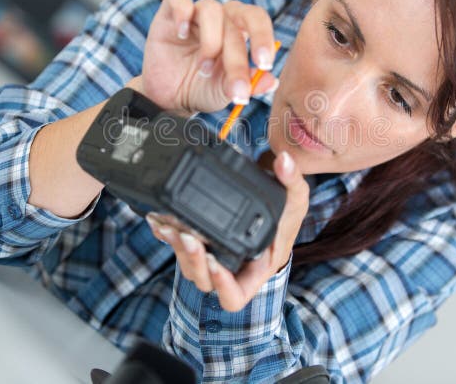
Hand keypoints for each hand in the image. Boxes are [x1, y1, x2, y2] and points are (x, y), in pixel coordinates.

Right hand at [140, 0, 279, 114]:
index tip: (264, 65)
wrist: (168, 97)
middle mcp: (221, 17)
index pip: (258, 20)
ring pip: (211, 9)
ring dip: (211, 42)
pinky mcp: (168, 13)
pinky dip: (181, 12)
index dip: (263, 37)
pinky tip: (181, 34)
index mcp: (240, 31)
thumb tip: (272, 81)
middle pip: (240, 14)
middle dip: (239, 49)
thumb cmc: (201, 88)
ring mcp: (195, 13)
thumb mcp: (226, 92)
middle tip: (238, 76)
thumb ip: (248, 85)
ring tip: (203, 69)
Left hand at [145, 151, 308, 311]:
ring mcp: (214, 257)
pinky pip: (178, 248)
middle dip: (192, 261)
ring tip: (169, 225)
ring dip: (176, 249)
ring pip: (188, 266)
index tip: (215, 261)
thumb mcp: (297, 197)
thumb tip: (284, 160)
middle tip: (187, 236)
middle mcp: (232, 269)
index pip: (236, 296)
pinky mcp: (201, 243)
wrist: (272, 207)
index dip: (223, 286)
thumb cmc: (287, 212)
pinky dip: (166, 236)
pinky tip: (158, 220)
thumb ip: (292, 180)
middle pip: (204, 281)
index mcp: (257, 269)